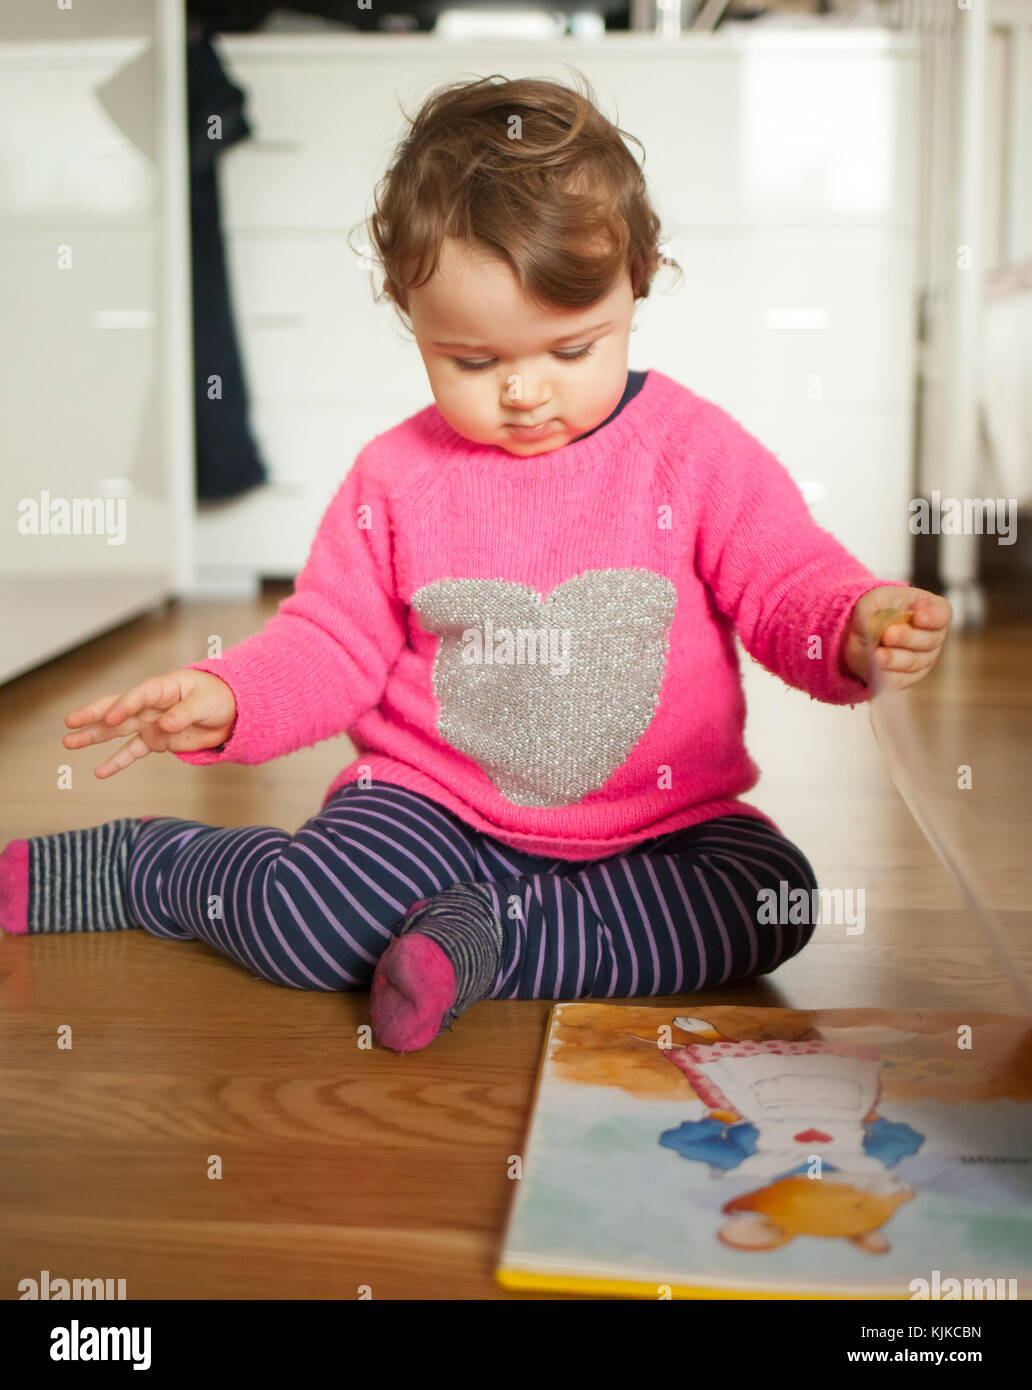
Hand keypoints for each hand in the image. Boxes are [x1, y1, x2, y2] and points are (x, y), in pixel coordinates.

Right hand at [63, 668, 237, 778]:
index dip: (125, 706)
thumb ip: (184, 714)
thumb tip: (164, 725)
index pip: (138, 696)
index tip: (112, 718)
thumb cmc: (217, 698)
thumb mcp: (206, 703)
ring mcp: (150, 723)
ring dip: (94, 737)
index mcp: (162, 688)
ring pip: (117, 731)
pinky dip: (118, 761)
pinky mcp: (156, 740)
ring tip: (69, 742)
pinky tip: (100, 772)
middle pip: (117, 709)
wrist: (229, 713)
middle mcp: (150, 705)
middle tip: (70, 722)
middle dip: (94, 716)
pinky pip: (133, 751)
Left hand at [841, 586, 952, 691]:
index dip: (932, 616)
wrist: (861, 633)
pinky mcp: (907, 678)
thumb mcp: (874, 601)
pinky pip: (900, 680)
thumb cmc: (876, 609)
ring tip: (877, 654)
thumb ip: (878, 609)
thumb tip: (881, 626)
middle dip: (907, 638)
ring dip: (894, 659)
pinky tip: (875, 669)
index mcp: (930, 610)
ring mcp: (923, 659)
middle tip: (888, 635)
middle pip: (929, 640)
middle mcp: (932, 637)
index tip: (918, 616)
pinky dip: (887, 675)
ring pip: (913, 662)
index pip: (942, 614)